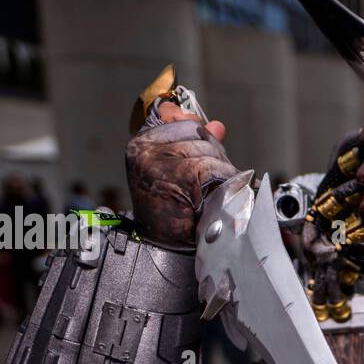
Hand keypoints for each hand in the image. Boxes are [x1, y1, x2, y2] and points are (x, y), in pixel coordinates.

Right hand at [125, 101, 236, 248]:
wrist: (166, 247)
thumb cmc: (172, 213)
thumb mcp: (178, 171)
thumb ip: (195, 144)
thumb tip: (216, 126)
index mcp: (141, 145)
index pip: (176, 116)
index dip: (196, 128)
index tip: (205, 144)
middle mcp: (145, 150)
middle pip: (194, 130)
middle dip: (212, 150)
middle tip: (212, 176)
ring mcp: (158, 163)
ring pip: (206, 148)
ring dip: (220, 167)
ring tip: (213, 188)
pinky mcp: (178, 176)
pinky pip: (211, 166)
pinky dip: (222, 178)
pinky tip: (217, 193)